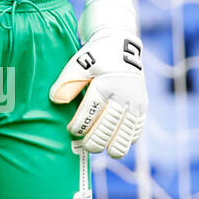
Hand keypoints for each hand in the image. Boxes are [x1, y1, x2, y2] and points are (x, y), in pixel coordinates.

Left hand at [49, 28, 146, 158]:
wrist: (122, 47)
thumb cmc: (96, 57)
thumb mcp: (78, 64)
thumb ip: (66, 82)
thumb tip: (56, 100)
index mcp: (106, 84)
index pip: (90, 112)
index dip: (80, 126)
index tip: (72, 130)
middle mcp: (123, 94)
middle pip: (108, 126)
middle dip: (96, 140)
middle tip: (87, 146)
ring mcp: (135, 102)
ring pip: (126, 132)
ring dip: (115, 145)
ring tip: (105, 151)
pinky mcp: (142, 106)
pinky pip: (136, 128)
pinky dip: (127, 139)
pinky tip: (117, 144)